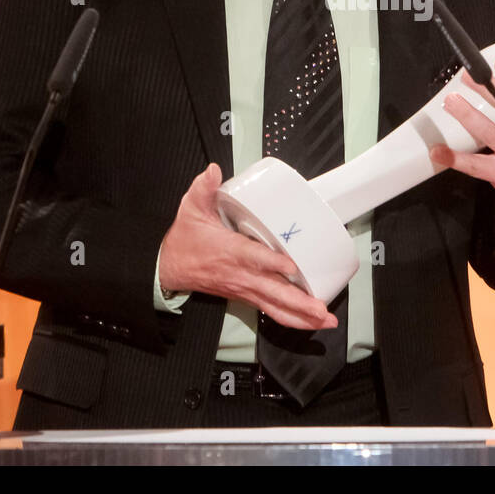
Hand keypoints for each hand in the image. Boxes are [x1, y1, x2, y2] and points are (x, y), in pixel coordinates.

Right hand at [157, 163, 338, 330]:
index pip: (254, 258)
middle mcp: (241, 275)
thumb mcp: (191, 209)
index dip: (273, 263)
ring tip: (325, 321)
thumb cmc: (185, 239)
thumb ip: (204, 188)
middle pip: (273, 292)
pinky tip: (310, 322)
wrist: (169, 267)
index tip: (292, 267)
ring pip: (275, 307)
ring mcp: (245, 288)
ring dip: (301, 316)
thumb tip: (213, 171)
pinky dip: (291, 319)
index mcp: (230, 251)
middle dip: (299, 303)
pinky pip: (271, 311)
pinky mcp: (246, 296)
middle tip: (322, 310)